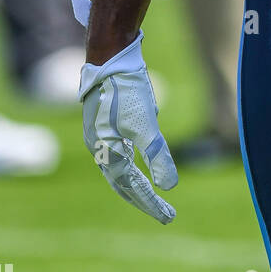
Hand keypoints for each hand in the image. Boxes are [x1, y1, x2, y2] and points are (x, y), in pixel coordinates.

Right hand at [72, 0, 176, 223]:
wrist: (108, 54)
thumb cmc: (124, 89)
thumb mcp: (145, 122)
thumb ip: (156, 154)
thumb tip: (171, 186)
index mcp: (104, 151)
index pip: (130, 186)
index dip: (150, 203)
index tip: (169, 217)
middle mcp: (99, 146)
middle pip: (123, 182)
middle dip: (145, 199)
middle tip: (165, 214)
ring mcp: (101, 133)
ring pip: (120, 165)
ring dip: (137, 181)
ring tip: (154, 194)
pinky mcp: (107, 119)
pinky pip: (121, 147)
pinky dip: (134, 158)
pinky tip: (145, 155)